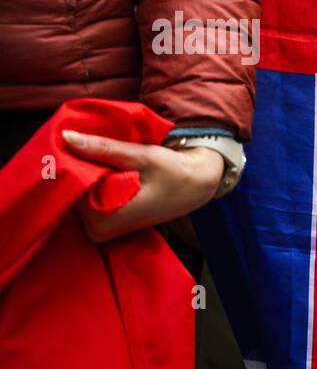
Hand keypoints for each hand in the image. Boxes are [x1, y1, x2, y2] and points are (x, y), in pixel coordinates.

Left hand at [62, 129, 225, 242]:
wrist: (197, 186)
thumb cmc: (175, 172)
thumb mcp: (141, 156)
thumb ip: (103, 148)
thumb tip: (67, 136)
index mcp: (105, 221)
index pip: (69, 190)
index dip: (70, 166)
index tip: (77, 147)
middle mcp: (99, 231)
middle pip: (71, 195)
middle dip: (76, 170)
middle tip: (88, 148)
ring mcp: (101, 230)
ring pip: (77, 197)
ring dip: (83, 175)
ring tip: (99, 157)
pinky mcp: (105, 225)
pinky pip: (85, 201)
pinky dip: (90, 184)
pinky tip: (103, 169)